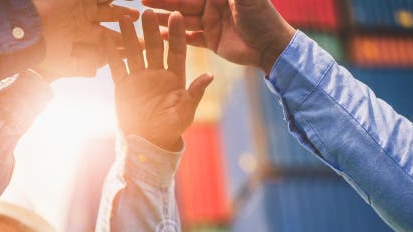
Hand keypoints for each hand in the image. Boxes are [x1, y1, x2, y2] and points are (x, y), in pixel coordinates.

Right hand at [33, 0, 138, 77]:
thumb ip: (80, 67)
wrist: (24, 33)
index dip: (126, 43)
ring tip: (138, 6)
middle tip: (146, 22)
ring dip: (121, 3)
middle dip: (129, 21)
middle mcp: (84, 20)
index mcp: (84, 37)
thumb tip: (96, 72)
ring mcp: (80, 6)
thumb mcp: (63, 64)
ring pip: (107, 3)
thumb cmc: (41, 51)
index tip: (144, 47)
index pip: (110, 40)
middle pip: (113, 19)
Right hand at [107, 10, 212, 149]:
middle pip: (154, 47)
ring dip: (129, 37)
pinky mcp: (124, 86)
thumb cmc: (170, 129)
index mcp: (174, 77)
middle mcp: (157, 74)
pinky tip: (107, 40)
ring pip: (134, 53)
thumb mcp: (184, 112)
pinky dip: (112, 56)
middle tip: (147, 12)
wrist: (148, 143)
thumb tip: (210, 76)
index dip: (177, 34)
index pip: (176, 51)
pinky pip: (117, 68)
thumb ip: (194, 93)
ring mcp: (140, 78)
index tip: (176, 16)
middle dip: (151, 30)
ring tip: (125, 19)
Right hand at [144, 0, 295, 74]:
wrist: (271, 46)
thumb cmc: (261, 15)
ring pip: (182, 19)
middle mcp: (213, 4)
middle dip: (162, 1)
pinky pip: (190, 38)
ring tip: (145, 18)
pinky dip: (175, 38)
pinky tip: (159, 36)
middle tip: (141, 1)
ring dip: (164, 18)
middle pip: (183, 2)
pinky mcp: (212, 40)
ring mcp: (211, 22)